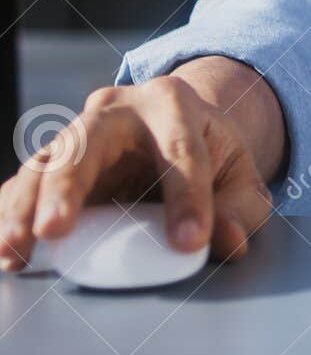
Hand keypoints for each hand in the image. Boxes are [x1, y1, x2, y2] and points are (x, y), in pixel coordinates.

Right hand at [0, 63, 279, 272]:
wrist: (177, 126)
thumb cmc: (211, 153)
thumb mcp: (241, 175)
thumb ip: (242, 208)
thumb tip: (228, 243)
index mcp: (173, 103)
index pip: (181, 152)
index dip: (188, 199)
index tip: (190, 243)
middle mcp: (116, 110)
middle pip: (85, 142)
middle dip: (67, 187)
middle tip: (55, 229)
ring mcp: (77, 132)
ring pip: (44, 164)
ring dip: (24, 208)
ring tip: (16, 249)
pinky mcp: (54, 162)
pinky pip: (23, 186)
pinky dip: (9, 216)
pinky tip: (6, 251)